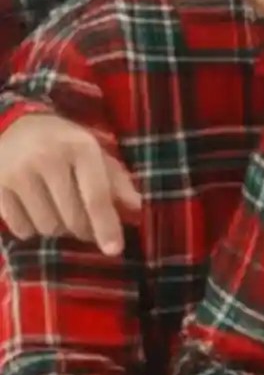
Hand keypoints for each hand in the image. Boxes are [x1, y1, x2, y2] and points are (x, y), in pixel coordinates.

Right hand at [0, 114, 140, 253]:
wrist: (15, 124)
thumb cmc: (64, 143)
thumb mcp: (95, 152)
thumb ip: (117, 180)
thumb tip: (137, 207)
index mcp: (80, 148)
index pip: (96, 196)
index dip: (106, 226)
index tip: (114, 250)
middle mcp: (47, 158)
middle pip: (72, 218)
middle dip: (84, 230)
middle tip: (86, 229)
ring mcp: (17, 173)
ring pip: (46, 227)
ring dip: (59, 231)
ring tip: (61, 216)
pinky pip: (20, 228)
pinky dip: (32, 230)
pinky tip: (37, 214)